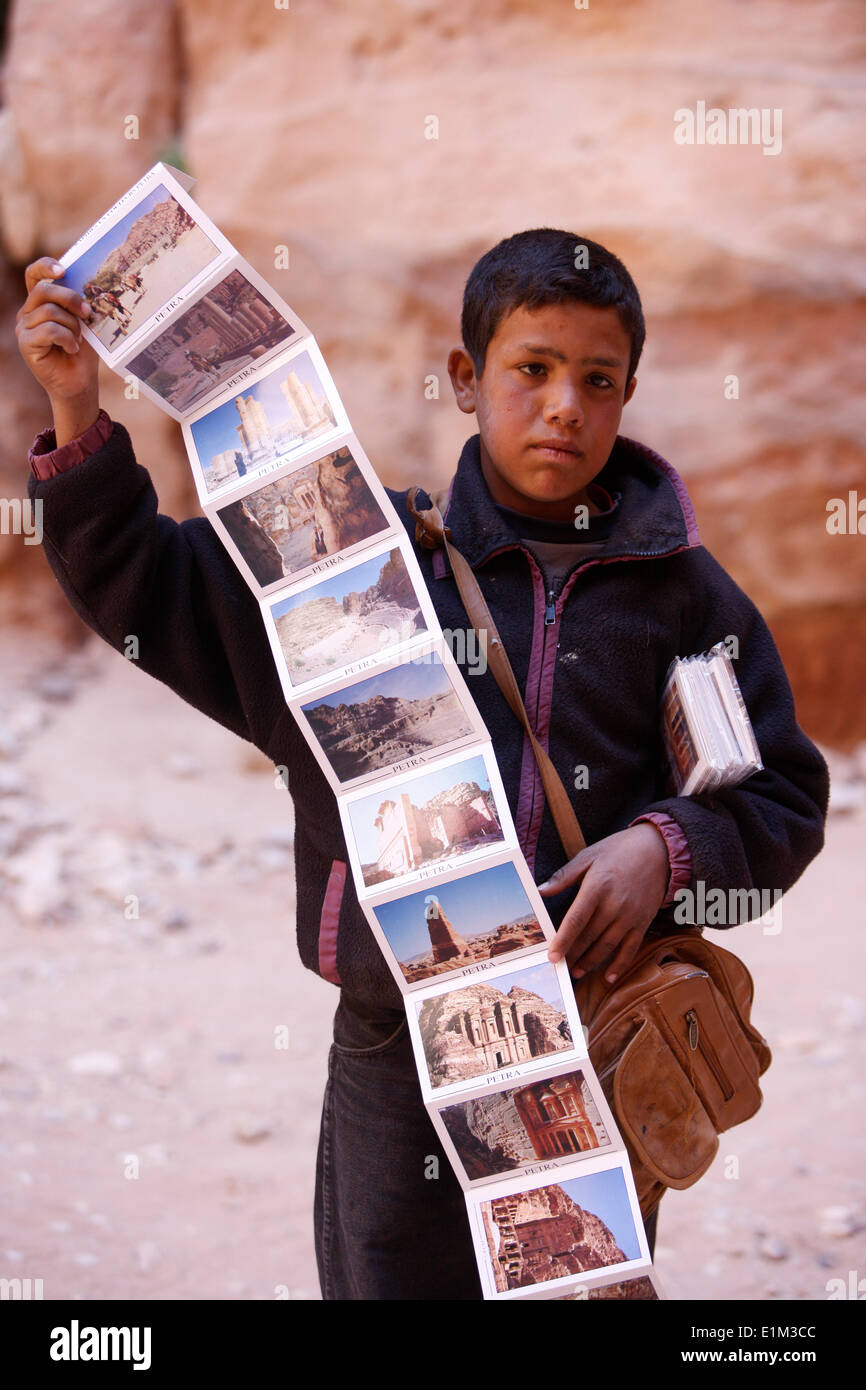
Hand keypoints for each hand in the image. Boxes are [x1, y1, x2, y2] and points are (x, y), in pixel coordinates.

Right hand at [16, 257, 99, 441]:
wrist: (79, 382)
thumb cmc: (82, 352)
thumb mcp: (83, 323)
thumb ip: (78, 304)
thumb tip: (87, 287)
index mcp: (40, 303)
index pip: (35, 275)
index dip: (45, 266)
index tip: (63, 269)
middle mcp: (28, 312)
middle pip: (44, 290)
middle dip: (71, 298)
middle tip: (88, 313)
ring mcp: (24, 327)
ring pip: (50, 311)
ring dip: (71, 326)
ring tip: (78, 340)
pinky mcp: (26, 343)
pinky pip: (49, 329)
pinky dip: (66, 338)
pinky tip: (71, 348)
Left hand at [538, 823, 670, 982]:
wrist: (659, 850)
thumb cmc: (619, 850)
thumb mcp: (588, 856)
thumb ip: (563, 876)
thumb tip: (540, 890)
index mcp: (597, 887)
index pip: (576, 920)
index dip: (563, 940)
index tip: (552, 956)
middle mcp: (614, 905)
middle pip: (589, 936)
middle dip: (573, 954)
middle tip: (559, 966)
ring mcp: (630, 916)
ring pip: (607, 946)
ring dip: (591, 962)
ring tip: (577, 971)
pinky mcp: (643, 922)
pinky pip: (630, 948)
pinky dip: (619, 965)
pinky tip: (608, 977)